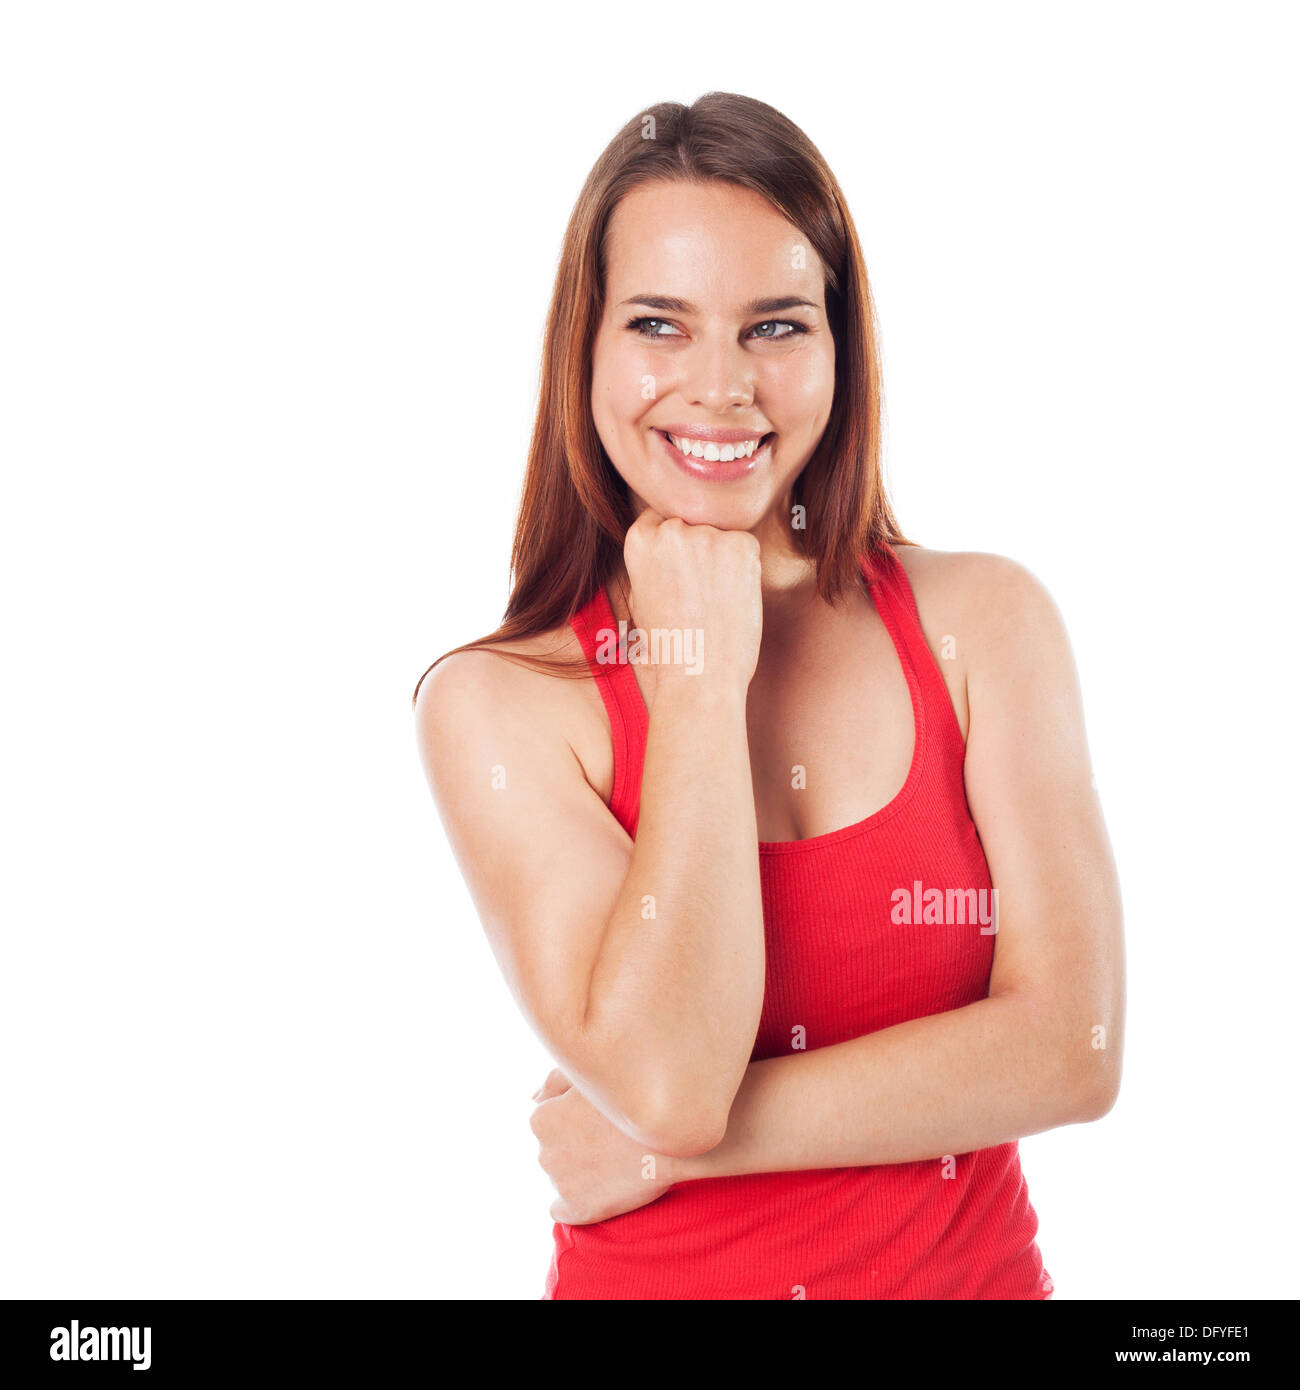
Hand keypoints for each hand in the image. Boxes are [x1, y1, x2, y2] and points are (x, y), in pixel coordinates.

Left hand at [529, 1068, 676, 1223]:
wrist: (671, 1135)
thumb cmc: (630, 1097)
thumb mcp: (589, 1076)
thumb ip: (554, 1080)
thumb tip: (533, 1100)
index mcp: (541, 1119)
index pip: (548, 1121)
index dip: (575, 1118)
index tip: (599, 1119)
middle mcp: (544, 1153)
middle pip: (556, 1149)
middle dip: (576, 1145)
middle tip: (611, 1139)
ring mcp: (561, 1184)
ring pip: (563, 1176)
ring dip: (581, 1171)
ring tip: (615, 1161)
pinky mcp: (579, 1210)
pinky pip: (563, 1209)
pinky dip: (576, 1202)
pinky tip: (599, 1190)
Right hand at [622, 509, 762, 698]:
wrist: (700, 676)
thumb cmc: (670, 645)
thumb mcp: (641, 595)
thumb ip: (652, 561)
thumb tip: (667, 539)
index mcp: (638, 539)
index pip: (661, 521)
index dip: (674, 550)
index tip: (680, 573)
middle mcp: (671, 530)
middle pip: (692, 524)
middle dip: (698, 550)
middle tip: (700, 593)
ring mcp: (707, 536)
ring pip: (719, 535)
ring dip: (722, 558)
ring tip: (715, 602)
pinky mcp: (741, 545)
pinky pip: (745, 546)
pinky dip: (744, 568)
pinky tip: (733, 599)